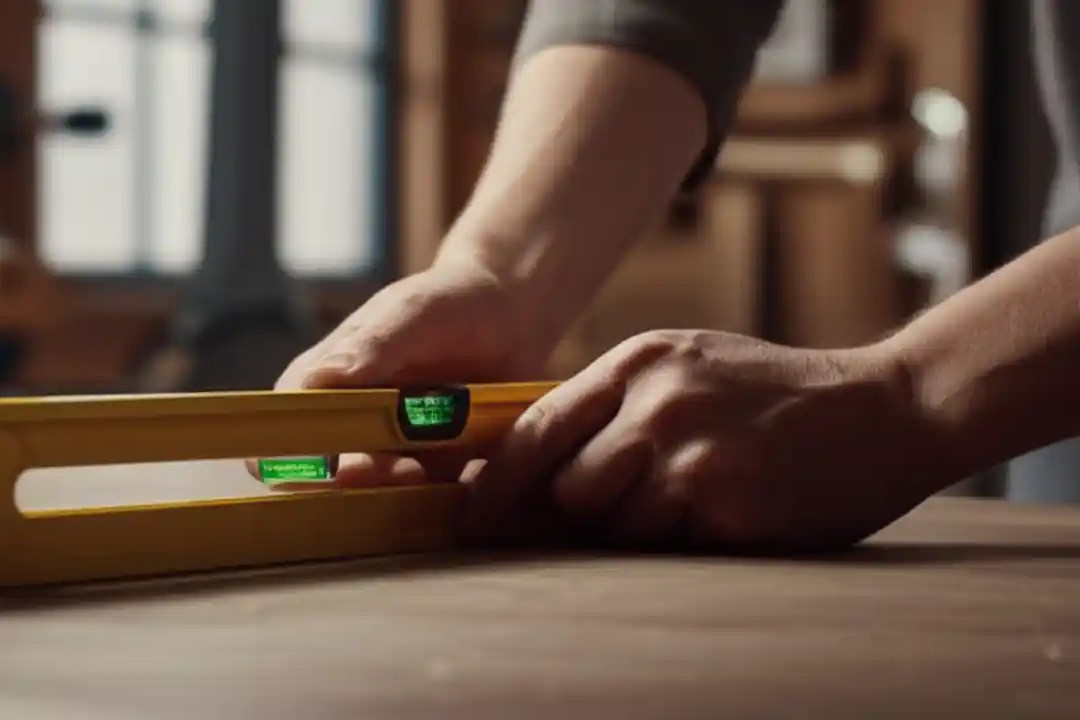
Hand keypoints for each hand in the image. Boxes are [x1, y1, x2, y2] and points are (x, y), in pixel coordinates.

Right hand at [257, 257, 551, 486]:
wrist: (511, 315)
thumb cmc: (448, 301)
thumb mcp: (411, 313)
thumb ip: (371, 345)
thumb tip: (317, 381)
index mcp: (318, 389)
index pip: (274, 443)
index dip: (292, 465)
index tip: (337, 463)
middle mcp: (343, 429)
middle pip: (319, 486)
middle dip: (352, 489)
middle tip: (404, 471)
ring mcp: (387, 456)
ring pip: (369, 503)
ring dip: (394, 500)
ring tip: (431, 472)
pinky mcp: (431, 475)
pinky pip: (421, 507)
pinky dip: (435, 505)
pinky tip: (462, 482)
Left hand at [462, 329, 951, 552]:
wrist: (883, 408)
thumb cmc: (774, 396)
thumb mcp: (689, 369)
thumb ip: (615, 408)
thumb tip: (533, 473)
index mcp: (641, 362)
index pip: (538, 428)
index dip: (496, 480)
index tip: (470, 515)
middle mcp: (657, 401)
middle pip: (567, 488)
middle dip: (581, 513)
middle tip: (620, 509)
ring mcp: (691, 452)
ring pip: (613, 524)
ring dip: (637, 530)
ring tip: (695, 500)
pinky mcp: (726, 502)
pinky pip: (666, 545)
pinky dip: (682, 542)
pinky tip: (725, 512)